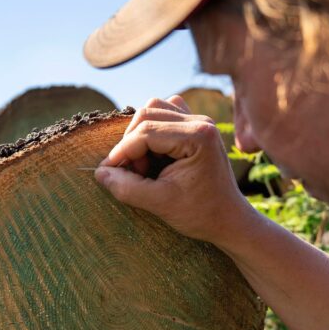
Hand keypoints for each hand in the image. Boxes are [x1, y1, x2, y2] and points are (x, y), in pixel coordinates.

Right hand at [95, 96, 255, 244]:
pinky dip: (152, 132)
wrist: (229, 220)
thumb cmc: (201, 214)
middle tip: (132, 174)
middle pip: (147, 113)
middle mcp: (200, 121)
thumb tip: (100, 173)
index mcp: (198, 136)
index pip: (146, 132)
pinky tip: (154, 157)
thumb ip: (128, 188)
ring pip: (154, 109)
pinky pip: (165, 114)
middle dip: (131, 144)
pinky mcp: (195, 127)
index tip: (108, 172)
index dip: (121, 152)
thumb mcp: (160, 204)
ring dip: (140, 136)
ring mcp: (199, 121)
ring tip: (144, 167)